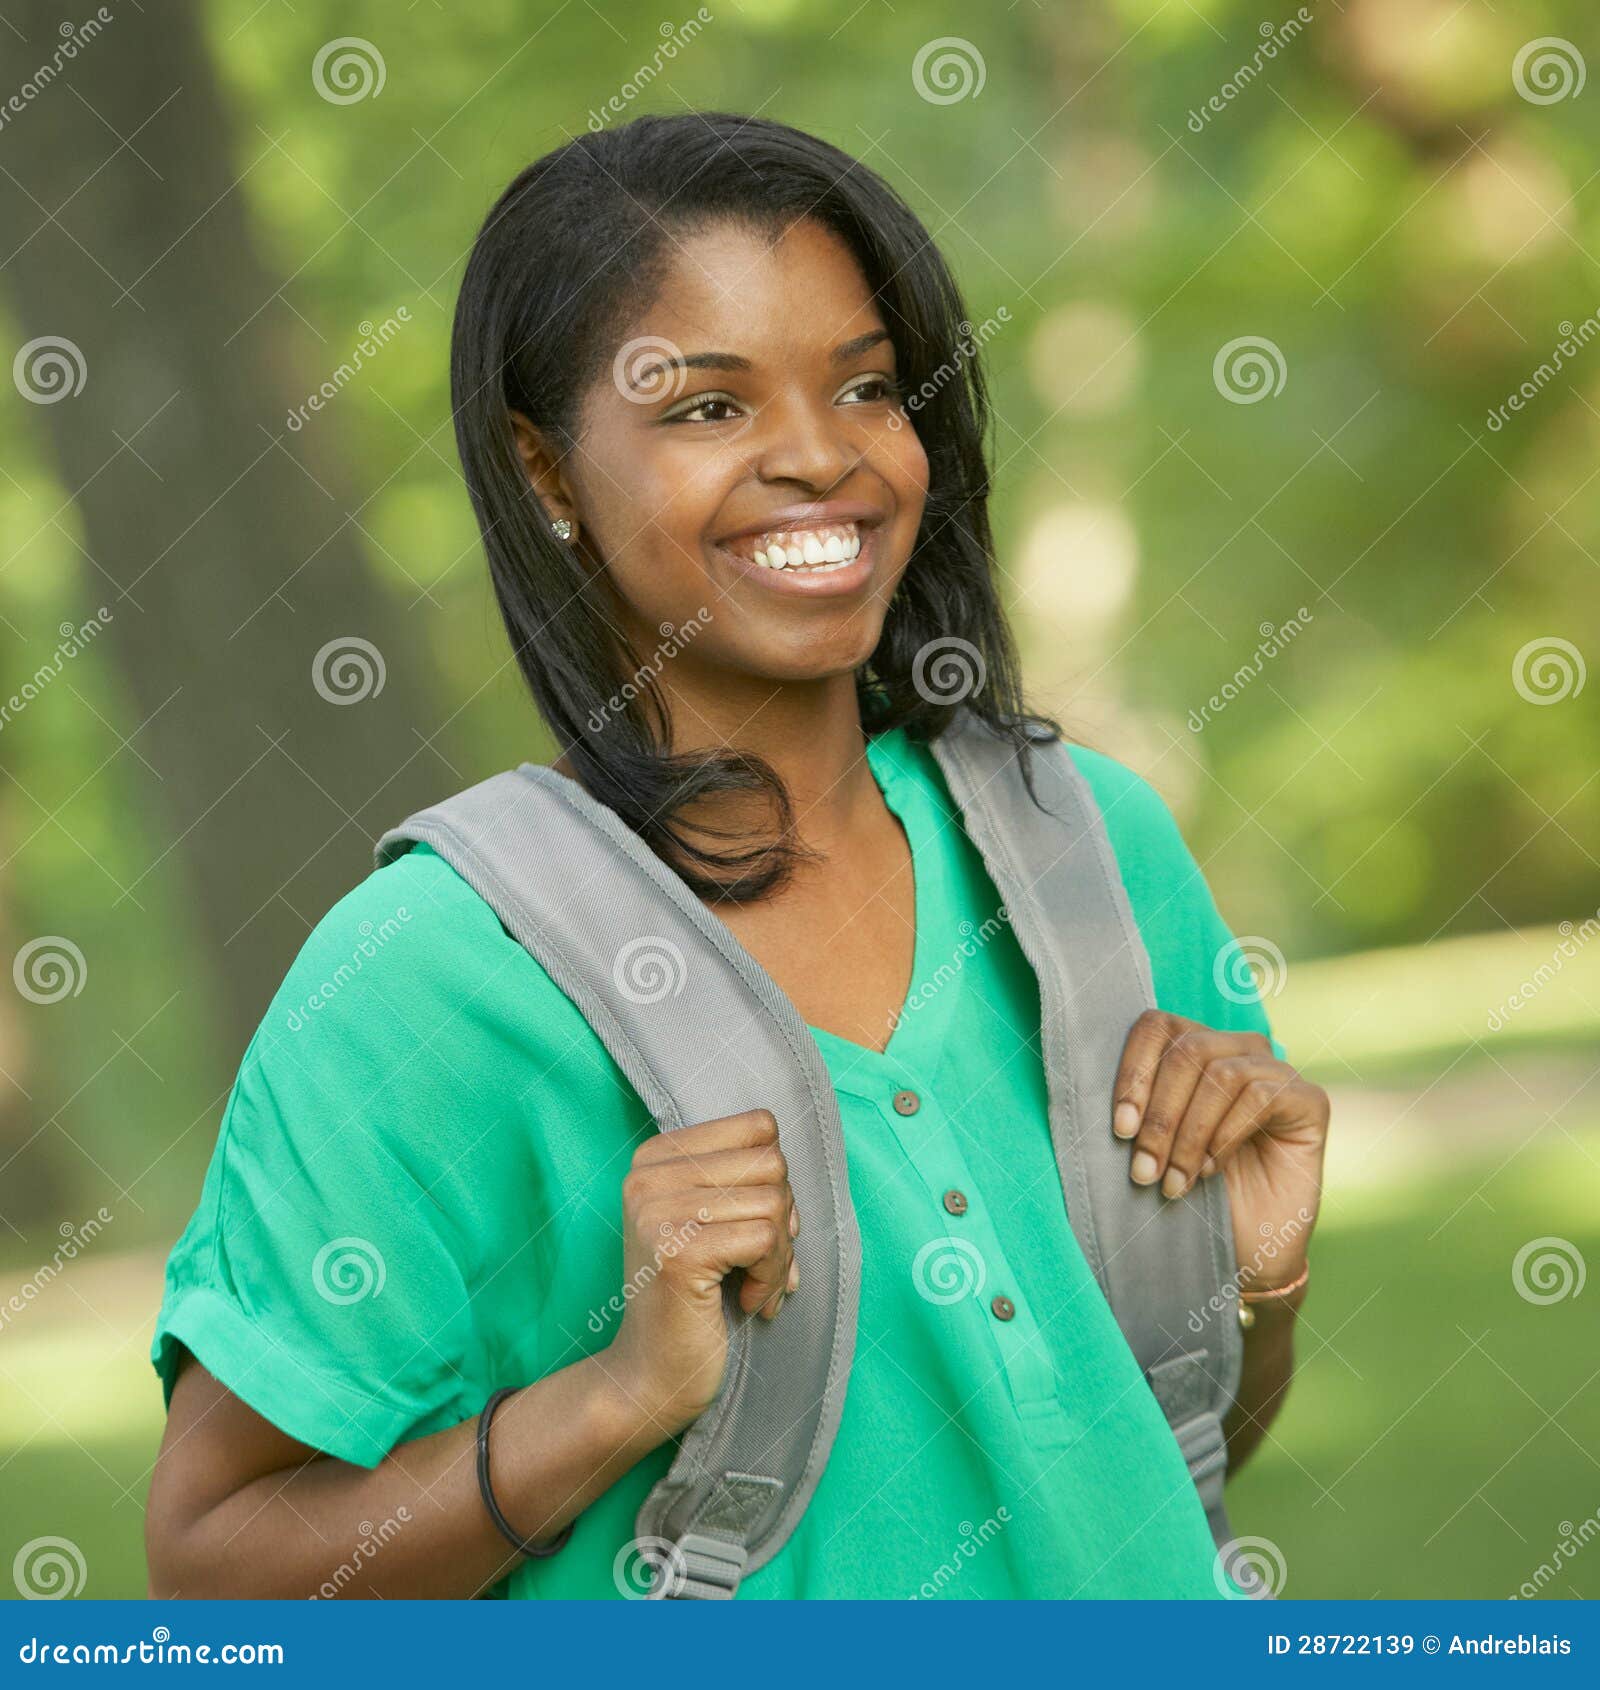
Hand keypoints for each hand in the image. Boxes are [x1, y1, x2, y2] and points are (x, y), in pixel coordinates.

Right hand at [605, 1107, 799, 1436]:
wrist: (650, 1377)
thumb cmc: (693, 1299)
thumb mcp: (712, 1221)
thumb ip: (742, 1181)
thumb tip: (790, 1166)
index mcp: (656, 1157)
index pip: (758, 1126)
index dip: (776, 1180)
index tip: (761, 1225)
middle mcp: (650, 1176)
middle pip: (771, 1163)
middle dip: (785, 1219)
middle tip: (764, 1262)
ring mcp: (659, 1212)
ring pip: (774, 1202)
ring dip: (781, 1255)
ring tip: (756, 1285)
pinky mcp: (678, 1252)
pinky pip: (766, 1240)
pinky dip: (773, 1277)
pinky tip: (750, 1300)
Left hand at [1111, 1011, 1329, 1291]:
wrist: (1244, 1247)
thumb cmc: (1190, 1190)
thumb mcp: (1152, 1142)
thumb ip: (1136, 1106)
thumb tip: (1091, 1087)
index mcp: (1196, 1048)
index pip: (1158, 1027)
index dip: (1134, 1071)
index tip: (1120, 1128)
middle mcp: (1239, 1050)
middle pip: (1188, 1051)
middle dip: (1159, 1116)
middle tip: (1143, 1170)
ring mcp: (1278, 1071)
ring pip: (1220, 1075)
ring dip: (1188, 1135)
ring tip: (1172, 1183)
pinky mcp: (1309, 1099)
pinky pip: (1259, 1096)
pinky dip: (1224, 1137)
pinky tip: (1210, 1172)